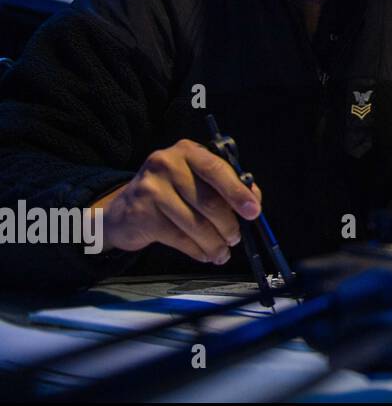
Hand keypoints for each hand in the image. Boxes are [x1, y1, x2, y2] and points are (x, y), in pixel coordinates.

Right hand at [97, 139, 262, 264]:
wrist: (124, 209)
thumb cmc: (172, 192)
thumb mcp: (196, 178)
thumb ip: (225, 185)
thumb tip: (253, 202)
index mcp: (187, 151)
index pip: (216, 169)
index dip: (238, 192)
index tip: (253, 211)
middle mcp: (166, 164)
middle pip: (208, 201)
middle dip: (228, 224)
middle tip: (236, 238)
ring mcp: (151, 189)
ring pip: (195, 224)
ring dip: (214, 243)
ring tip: (223, 252)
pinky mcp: (142, 214)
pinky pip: (179, 238)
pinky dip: (197, 250)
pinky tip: (205, 254)